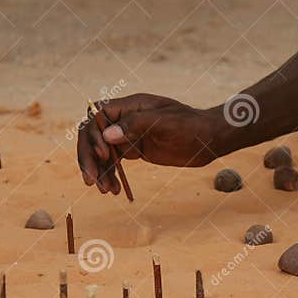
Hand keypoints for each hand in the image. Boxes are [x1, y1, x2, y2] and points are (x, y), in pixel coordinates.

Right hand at [77, 94, 225, 193]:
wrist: (208, 139)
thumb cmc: (190, 125)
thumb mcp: (164, 122)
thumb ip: (136, 125)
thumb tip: (107, 135)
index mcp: (129, 106)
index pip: (97, 116)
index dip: (93, 135)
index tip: (103, 155)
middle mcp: (124, 119)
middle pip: (93, 136)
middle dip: (89, 158)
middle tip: (91, 181)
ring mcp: (128, 135)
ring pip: (102, 152)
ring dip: (99, 170)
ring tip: (105, 190)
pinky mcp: (134, 149)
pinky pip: (113, 162)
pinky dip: (110, 175)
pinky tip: (113, 190)